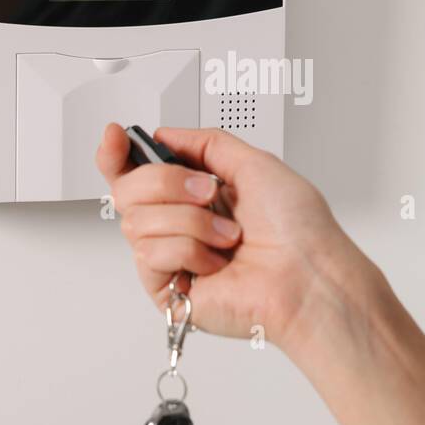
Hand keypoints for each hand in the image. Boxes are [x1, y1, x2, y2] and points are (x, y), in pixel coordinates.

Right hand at [95, 125, 375, 349]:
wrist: (309, 277)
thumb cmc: (299, 231)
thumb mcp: (256, 163)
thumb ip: (207, 143)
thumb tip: (167, 135)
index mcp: (198, 193)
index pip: (137, 171)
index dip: (116, 153)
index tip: (115, 136)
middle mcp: (182, 223)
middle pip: (127, 189)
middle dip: (165, 182)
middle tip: (207, 193)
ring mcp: (173, 257)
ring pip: (137, 220)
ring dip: (190, 221)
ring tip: (227, 236)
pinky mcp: (169, 289)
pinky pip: (149, 253)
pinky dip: (189, 250)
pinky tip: (216, 263)